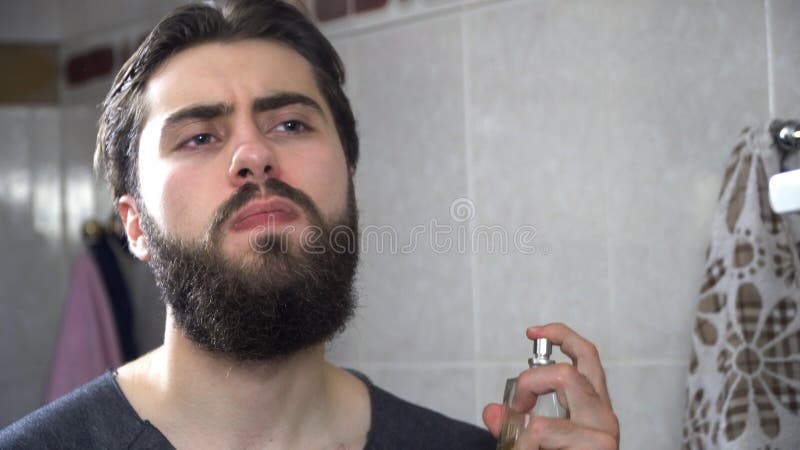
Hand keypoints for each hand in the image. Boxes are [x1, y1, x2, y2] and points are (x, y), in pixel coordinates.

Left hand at [482, 323, 618, 448]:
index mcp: (594, 408)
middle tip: (517, 405)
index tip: (532, 332)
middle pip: (567, 373)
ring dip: (522, 428)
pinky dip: (521, 447)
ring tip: (520, 445)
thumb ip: (513, 428)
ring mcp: (603, 437)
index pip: (587, 356)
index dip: (561, 335)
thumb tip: (492, 411)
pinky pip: (541, 435)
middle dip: (529, 382)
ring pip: (548, 417)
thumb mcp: (532, 445)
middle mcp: (605, 418)